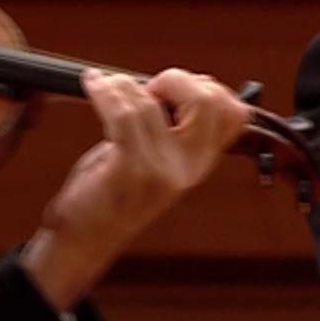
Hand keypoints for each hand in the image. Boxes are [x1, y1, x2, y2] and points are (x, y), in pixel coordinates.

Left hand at [21, 69, 250, 310]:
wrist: (84, 240)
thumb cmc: (114, 196)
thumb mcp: (157, 162)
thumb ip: (172, 130)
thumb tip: (175, 85)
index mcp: (201, 164)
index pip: (235, 115)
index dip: (212, 90)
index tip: (179, 90)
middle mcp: (189, 169)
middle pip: (208, 103)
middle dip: (177, 80)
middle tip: (150, 88)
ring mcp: (161, 171)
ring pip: (151, 104)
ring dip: (123, 84)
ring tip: (108, 86)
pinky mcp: (128, 170)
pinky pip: (120, 115)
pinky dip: (104, 93)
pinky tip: (94, 86)